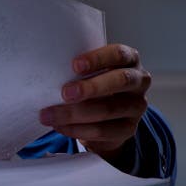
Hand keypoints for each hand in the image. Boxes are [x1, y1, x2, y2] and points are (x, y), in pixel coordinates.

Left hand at [39, 44, 150, 162]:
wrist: (106, 116)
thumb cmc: (92, 81)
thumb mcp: (90, 70)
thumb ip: (78, 68)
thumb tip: (47, 70)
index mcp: (129, 60)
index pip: (119, 54)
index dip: (98, 58)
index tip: (74, 65)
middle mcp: (138, 81)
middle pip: (120, 81)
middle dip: (90, 87)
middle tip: (65, 93)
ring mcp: (137, 106)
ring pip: (109, 109)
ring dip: (75, 113)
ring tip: (49, 115)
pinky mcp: (129, 129)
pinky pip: (103, 131)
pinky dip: (77, 129)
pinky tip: (60, 126)